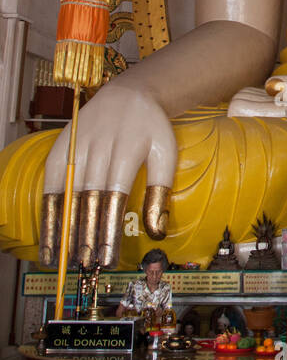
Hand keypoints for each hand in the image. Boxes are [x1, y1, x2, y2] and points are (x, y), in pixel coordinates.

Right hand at [40, 82, 176, 268]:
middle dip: (87, 234)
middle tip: (86, 264)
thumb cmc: (150, 128)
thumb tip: (157, 230)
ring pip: (69, 194)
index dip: (109, 229)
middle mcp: (99, 147)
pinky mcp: (61, 149)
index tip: (107, 257)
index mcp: (128, 148)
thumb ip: (160, 190)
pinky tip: (48, 236)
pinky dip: (48, 212)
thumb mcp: (165, 153)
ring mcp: (77, 147)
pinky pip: (51, 184)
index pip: (115, 196)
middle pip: (90, 198)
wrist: (128, 94)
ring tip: (64, 258)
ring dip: (65, 228)